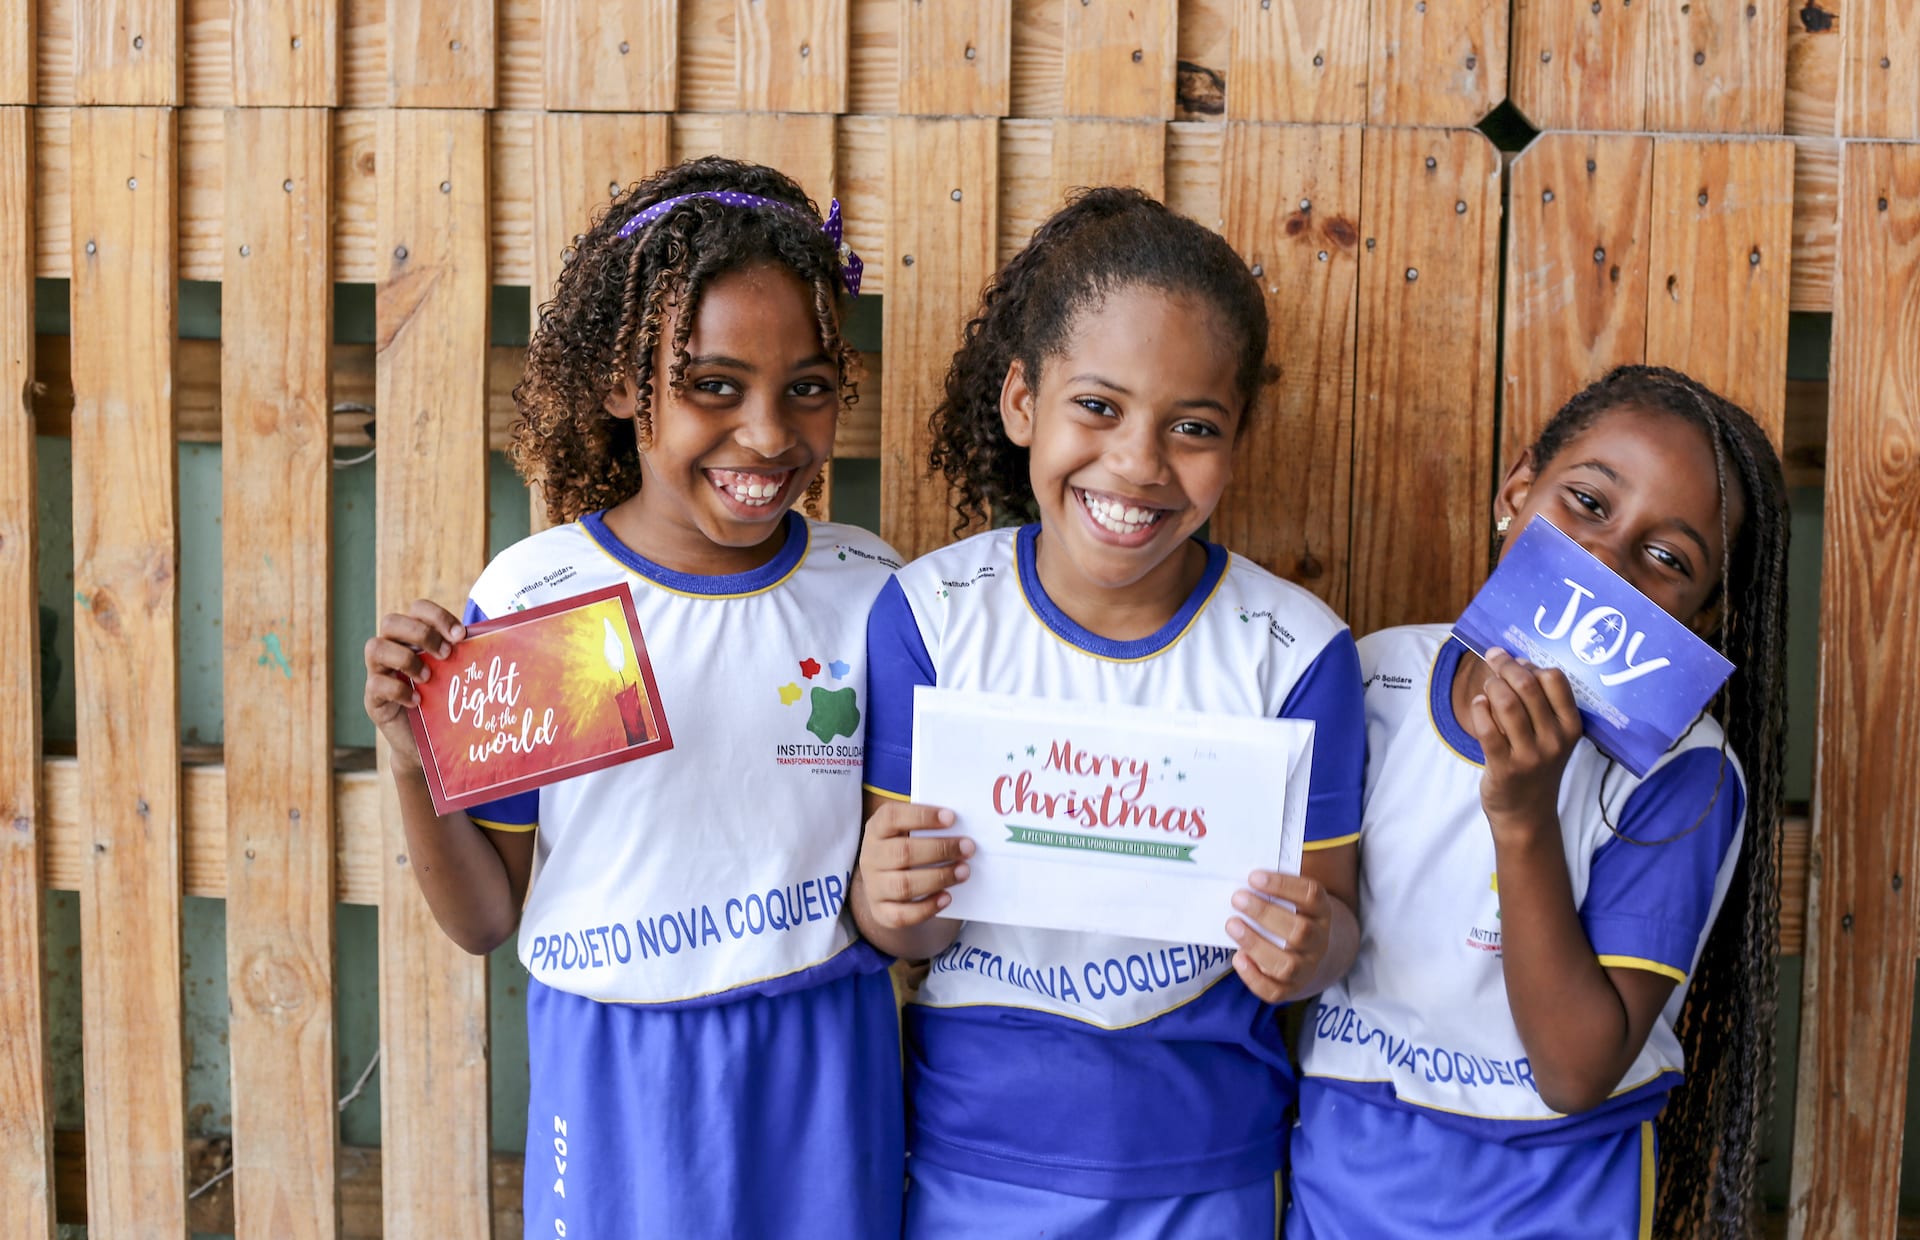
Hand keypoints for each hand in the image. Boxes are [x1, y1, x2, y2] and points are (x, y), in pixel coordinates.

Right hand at [363, 600, 465, 771]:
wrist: (428, 746)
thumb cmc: (446, 704)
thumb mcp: (457, 676)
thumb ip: (467, 656)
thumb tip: (502, 640)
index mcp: (414, 638)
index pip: (417, 609)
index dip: (437, 616)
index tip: (461, 635)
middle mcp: (392, 650)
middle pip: (391, 621)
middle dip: (422, 633)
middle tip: (446, 655)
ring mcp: (378, 673)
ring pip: (374, 647)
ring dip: (405, 658)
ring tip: (429, 677)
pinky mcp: (372, 700)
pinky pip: (375, 684)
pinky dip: (399, 690)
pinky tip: (418, 701)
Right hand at [855, 801, 972, 930]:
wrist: (887, 886)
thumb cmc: (907, 850)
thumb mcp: (908, 832)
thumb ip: (928, 827)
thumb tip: (960, 830)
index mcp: (876, 829)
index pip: (892, 817)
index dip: (922, 816)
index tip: (951, 818)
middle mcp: (870, 857)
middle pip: (902, 852)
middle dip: (940, 849)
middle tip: (967, 848)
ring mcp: (873, 887)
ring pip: (904, 885)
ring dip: (939, 877)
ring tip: (963, 871)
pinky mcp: (881, 912)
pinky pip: (902, 914)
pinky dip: (927, 907)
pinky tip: (947, 897)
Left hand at [1228, 870, 1331, 1003]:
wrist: (1307, 952)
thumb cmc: (1288, 916)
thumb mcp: (1290, 899)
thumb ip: (1271, 890)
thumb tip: (1241, 881)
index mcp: (1321, 912)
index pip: (1311, 896)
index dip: (1283, 885)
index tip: (1253, 877)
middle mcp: (1318, 941)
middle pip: (1300, 931)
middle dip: (1265, 914)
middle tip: (1238, 899)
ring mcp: (1306, 968)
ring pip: (1287, 964)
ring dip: (1256, 944)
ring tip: (1232, 925)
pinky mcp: (1290, 988)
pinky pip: (1274, 990)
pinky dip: (1253, 976)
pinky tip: (1238, 957)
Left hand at [1466, 647, 1582, 829]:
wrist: (1527, 814)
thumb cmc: (1537, 766)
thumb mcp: (1552, 736)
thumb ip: (1540, 703)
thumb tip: (1517, 661)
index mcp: (1571, 726)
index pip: (1556, 680)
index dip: (1531, 664)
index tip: (1516, 660)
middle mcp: (1555, 739)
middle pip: (1528, 686)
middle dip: (1505, 666)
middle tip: (1493, 658)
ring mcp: (1530, 755)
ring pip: (1507, 704)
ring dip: (1492, 686)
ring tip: (1488, 686)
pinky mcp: (1504, 767)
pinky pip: (1487, 729)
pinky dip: (1479, 709)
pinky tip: (1478, 704)